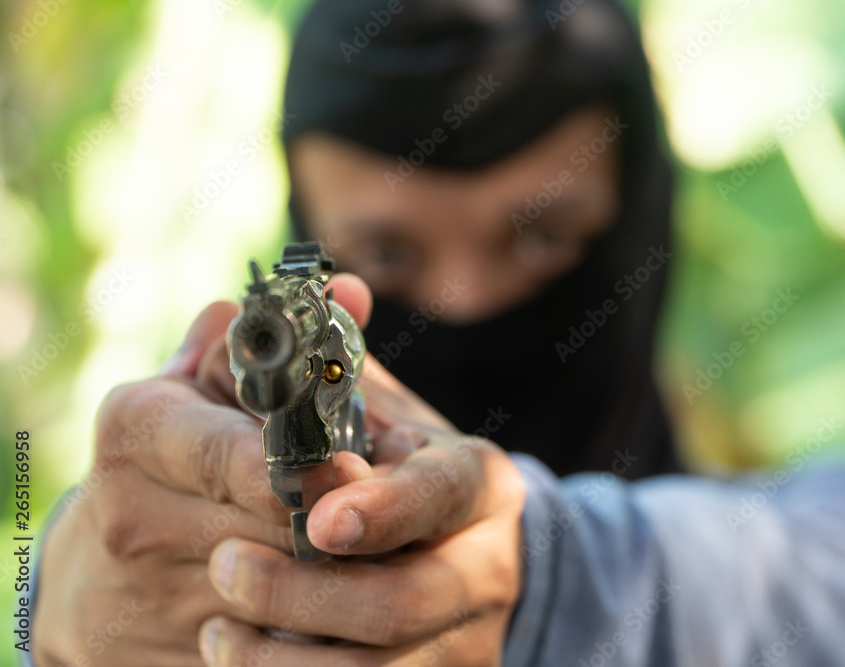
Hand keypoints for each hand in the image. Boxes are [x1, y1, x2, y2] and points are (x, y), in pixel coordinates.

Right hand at [33, 275, 373, 666]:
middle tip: (382, 514)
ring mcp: (152, 593)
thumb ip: (276, 341)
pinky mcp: (172, 654)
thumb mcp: (201, 388)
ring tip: (367, 553)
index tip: (351, 475)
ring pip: (279, 592)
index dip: (304, 468)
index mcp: (139, 429)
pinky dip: (310, 625)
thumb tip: (352, 293)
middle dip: (333, 521)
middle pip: (271, 527)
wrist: (93, 580)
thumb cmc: (166, 459)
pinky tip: (331, 604)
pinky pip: (268, 643)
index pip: (236, 452)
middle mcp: (134, 513)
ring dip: (334, 576)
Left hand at [195, 336, 525, 663]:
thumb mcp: (392, 417)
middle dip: (305, 594)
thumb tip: (338, 285)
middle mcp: (486, 563)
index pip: (442, 494)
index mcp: (477, 483)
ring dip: (287, 657)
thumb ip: (353, 363)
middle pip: (404, 601)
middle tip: (223, 568)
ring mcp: (470, 636)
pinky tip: (240, 660)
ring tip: (215, 628)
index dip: (384, 509)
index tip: (316, 521)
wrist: (473, 560)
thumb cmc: (410, 476)